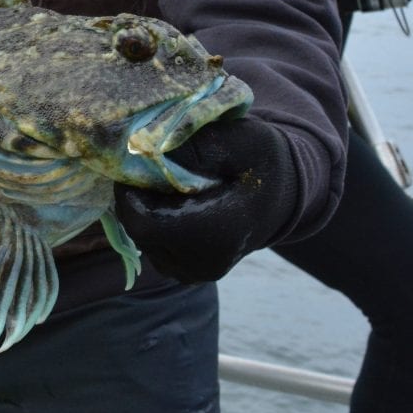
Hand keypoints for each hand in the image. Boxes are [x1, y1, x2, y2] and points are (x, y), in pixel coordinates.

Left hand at [115, 116, 298, 282]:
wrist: (282, 195)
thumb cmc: (261, 162)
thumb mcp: (241, 139)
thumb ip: (199, 144)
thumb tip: (148, 147)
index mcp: (218, 232)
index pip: (145, 221)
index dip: (130, 190)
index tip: (140, 159)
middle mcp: (202, 262)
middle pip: (138, 229)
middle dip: (137, 194)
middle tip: (156, 165)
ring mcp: (193, 272)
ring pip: (141, 237)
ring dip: (145, 206)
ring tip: (174, 184)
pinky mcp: (186, 272)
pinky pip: (151, 245)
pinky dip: (154, 220)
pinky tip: (177, 201)